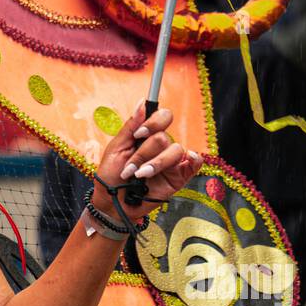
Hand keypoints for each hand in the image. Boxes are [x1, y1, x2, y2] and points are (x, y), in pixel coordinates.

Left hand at [92, 102, 200, 223]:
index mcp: (147, 136)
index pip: (162, 117)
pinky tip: (188, 161)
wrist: (111, 202)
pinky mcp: (178, 179)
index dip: (153, 122)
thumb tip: (142, 102)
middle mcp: (161, 147)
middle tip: (130, 167)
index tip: (139, 133)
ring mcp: (171, 162)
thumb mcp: (116, 148)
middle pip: (163, 137)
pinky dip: (194, 161)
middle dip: (143, 153)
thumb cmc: (111, 175)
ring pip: (175, 150)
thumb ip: (131, 126)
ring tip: (140, 176)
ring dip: (155, 164)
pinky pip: (194, 165)